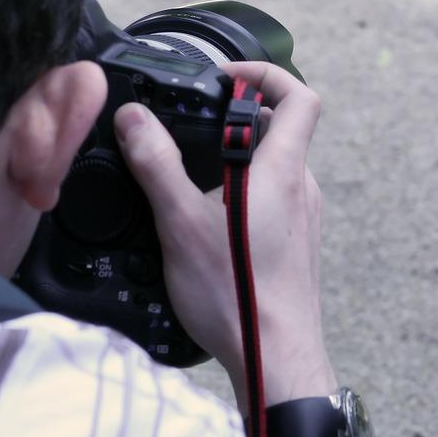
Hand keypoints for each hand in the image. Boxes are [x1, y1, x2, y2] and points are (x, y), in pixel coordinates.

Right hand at [114, 62, 334, 406]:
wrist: (276, 361)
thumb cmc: (238, 296)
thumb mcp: (180, 222)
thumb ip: (156, 164)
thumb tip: (134, 118)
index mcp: (282, 170)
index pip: (299, 96)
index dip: (266, 75)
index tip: (226, 79)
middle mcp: (301, 188)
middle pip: (283, 129)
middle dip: (238, 119)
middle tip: (196, 127)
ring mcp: (303, 218)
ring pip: (276, 167)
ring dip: (239, 160)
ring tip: (194, 178)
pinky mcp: (297, 245)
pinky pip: (274, 200)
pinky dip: (245, 194)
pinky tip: (210, 223)